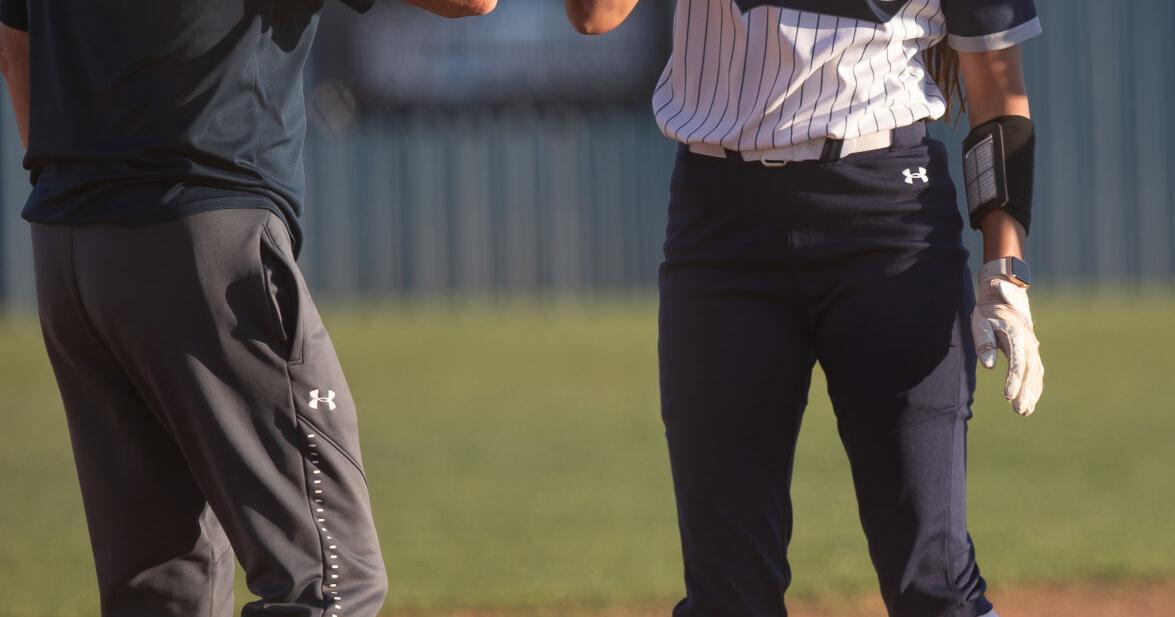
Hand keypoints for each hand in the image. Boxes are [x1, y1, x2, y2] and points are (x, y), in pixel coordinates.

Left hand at [970, 270, 1042, 415]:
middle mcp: (1029, 342)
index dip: (1014, 380)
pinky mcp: (1030, 351)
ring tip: (1023, 411)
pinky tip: (1029, 403)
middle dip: (1025, 392)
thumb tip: (989, 366)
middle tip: (1019, 410)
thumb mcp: (980, 322)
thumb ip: (984, 343)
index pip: (1017, 362)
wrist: (1002, 294)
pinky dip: (1034, 388)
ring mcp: (1032, 347)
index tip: (1008, 395)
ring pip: (1035, 374)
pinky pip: (1035, 372)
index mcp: (1016, 335)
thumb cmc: (988, 310)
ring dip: (1031, 393)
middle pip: (1030, 371)